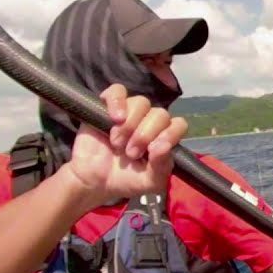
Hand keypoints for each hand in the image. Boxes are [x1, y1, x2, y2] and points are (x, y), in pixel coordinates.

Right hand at [60, 84, 188, 204]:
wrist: (94, 181)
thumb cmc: (126, 180)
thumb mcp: (149, 181)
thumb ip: (161, 166)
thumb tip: (164, 146)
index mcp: (163, 137)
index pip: (178, 124)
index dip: (169, 134)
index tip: (153, 150)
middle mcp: (150, 122)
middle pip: (160, 114)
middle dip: (145, 135)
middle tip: (130, 153)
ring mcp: (129, 112)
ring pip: (141, 102)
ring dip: (130, 125)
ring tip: (117, 144)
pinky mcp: (107, 106)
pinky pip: (118, 90)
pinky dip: (118, 102)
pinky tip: (115, 118)